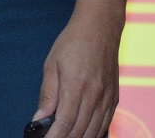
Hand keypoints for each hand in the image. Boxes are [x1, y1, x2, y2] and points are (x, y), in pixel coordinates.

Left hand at [35, 16, 121, 137]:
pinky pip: (105, 124)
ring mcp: (107, 98)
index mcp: (76, 85)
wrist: (100, 27)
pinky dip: (94, 134)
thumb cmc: (73, 43)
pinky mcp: (114, 98)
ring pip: (94, 132)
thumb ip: (48, 94)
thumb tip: (39, 118)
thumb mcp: (52, 65)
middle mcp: (95, 95)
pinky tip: (83, 135)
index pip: (65, 122)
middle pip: (80, 131)